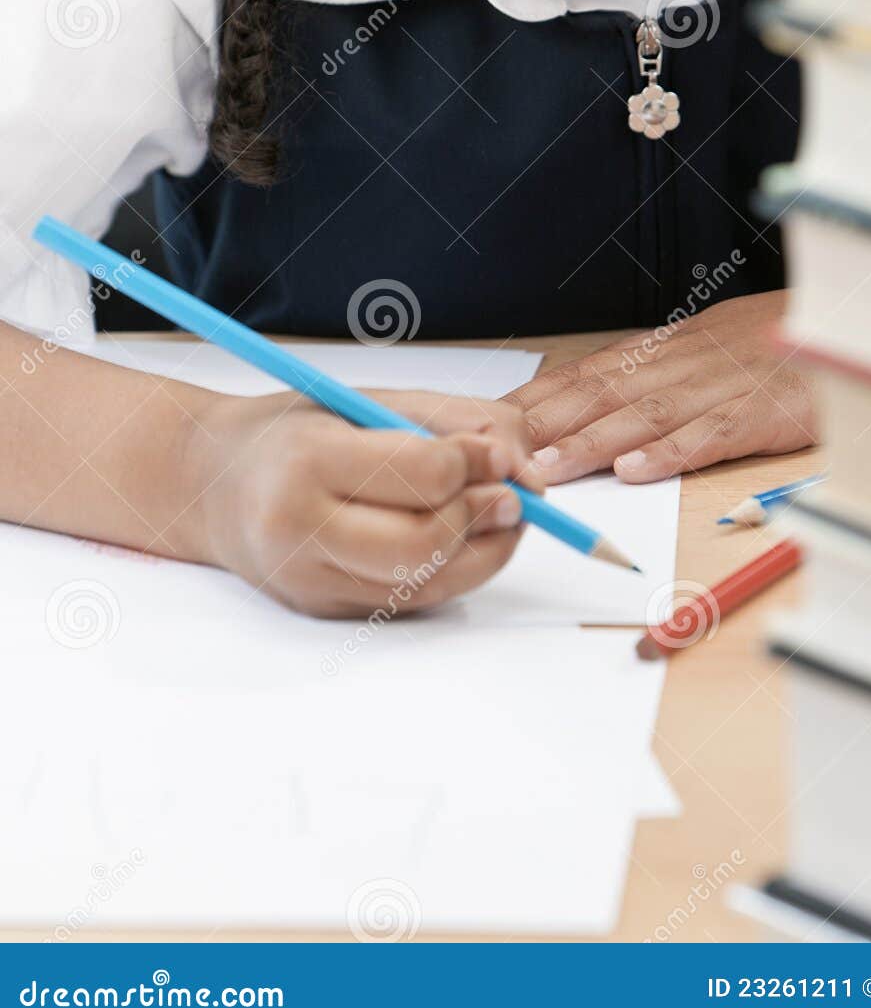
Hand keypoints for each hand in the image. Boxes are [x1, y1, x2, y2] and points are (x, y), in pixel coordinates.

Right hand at [190, 388, 540, 616]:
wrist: (208, 482)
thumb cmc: (294, 429)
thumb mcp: (367, 399)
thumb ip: (453, 422)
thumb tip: (524, 469)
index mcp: (306, 461)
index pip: (417, 474)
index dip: (474, 463)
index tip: (499, 452)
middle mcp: (299, 529)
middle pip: (420, 545)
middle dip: (482, 519)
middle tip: (515, 496)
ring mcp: (308, 580)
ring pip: (423, 583)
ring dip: (484, 551)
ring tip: (502, 515)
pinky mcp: (324, 609)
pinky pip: (410, 599)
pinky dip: (455, 570)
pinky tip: (469, 538)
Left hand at [505, 291, 815, 483]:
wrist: (856, 318)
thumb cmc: (781, 341)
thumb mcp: (712, 347)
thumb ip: (661, 372)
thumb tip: (602, 397)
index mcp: (670, 348)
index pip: (589, 372)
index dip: (539, 398)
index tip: (491, 422)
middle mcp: (685, 362)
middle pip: (603, 393)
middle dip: (545, 423)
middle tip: (496, 451)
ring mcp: (722, 386)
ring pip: (644, 415)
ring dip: (591, 443)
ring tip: (547, 468)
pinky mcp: (762, 413)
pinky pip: (711, 434)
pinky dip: (671, 453)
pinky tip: (636, 471)